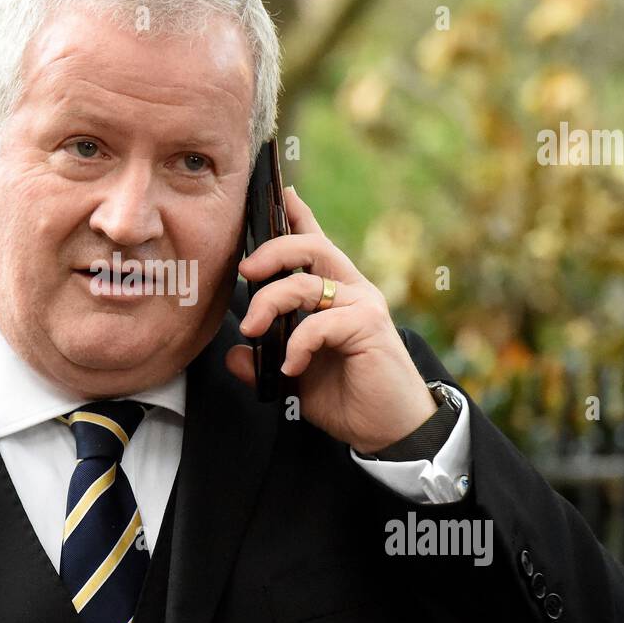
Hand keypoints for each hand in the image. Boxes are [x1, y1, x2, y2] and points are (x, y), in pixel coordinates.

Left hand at [225, 187, 438, 453]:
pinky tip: (289, 368)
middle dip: (270, 252)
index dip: (298, 214)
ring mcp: (362, 304)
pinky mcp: (369, 325)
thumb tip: (233, 355)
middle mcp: (352, 289)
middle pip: (308, 248)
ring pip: (305, 283)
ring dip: (269, 303)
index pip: (315, 243)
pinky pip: (320, 322)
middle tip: (244, 273)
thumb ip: (265, 361)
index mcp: (336, 292)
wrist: (389, 431)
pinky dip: (297, 344)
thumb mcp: (296, 378)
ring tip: (252, 330)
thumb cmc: (349, 399)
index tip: (279, 191)